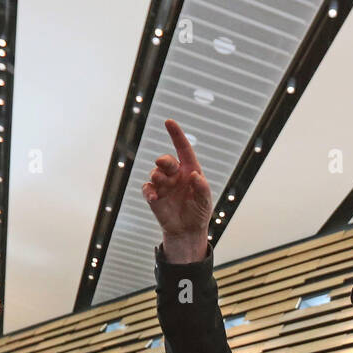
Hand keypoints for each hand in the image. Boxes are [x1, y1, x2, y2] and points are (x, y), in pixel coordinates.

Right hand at [142, 119, 212, 263]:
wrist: (188, 230)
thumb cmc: (199, 212)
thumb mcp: (205, 201)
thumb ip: (202, 188)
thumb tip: (194, 175)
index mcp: (190, 170)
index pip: (183, 149)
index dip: (176, 135)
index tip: (169, 122)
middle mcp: (175, 174)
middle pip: (167, 161)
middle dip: (164, 160)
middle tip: (162, 164)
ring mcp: (164, 184)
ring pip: (155, 173)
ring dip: (158, 177)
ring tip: (161, 184)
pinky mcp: (154, 195)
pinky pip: (147, 188)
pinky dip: (148, 191)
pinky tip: (153, 198)